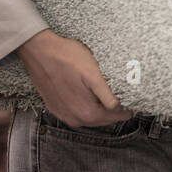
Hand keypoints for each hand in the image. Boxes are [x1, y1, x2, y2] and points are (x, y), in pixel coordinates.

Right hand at [16, 30, 132, 125]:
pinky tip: (90, 100)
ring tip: (110, 103)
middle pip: (100, 120)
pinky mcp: (55, 106)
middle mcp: (73, 118)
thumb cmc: (67, 58)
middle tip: (124, 105)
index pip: (112, 118)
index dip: (124, 112)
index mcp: (86, 113)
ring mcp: (62, 113)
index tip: (132, 107)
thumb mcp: (93, 74)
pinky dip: (86, 109)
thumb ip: (106, 95)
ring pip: (88, 118)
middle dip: (113, 114)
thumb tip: (118, 108)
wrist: (39, 51)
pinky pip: (75, 113)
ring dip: (100, 112)